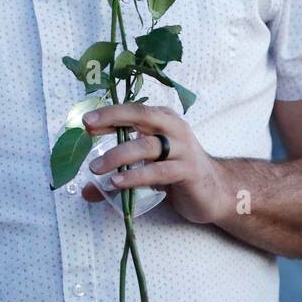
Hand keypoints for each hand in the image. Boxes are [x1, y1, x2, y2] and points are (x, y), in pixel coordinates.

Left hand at [79, 103, 228, 224]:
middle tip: (87, 128)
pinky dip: (136, 176)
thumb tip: (86, 190)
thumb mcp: (145, 169)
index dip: (109, 113)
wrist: (216, 191)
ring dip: (118, 156)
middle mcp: (173, 129)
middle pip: (141, 115)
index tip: (85, 121)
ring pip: (146, 146)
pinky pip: (158, 171)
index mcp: (162, 120)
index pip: (133, 110)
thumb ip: (118, 175)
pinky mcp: (188, 171)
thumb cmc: (177, 172)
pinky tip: (118, 182)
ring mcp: (183, 149)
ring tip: (95, 168)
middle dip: (112, 118)